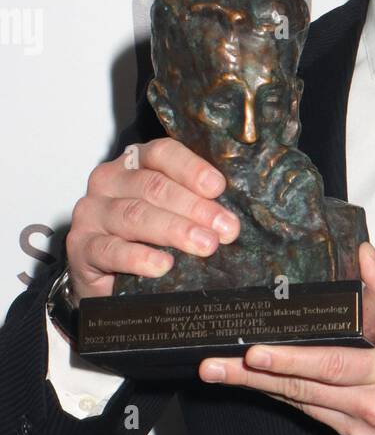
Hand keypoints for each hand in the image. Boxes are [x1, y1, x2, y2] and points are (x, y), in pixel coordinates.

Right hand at [66, 140, 239, 303]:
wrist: (107, 280)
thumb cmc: (147, 240)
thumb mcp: (173, 216)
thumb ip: (196, 207)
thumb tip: (232, 218)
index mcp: (135, 163)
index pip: (162, 153)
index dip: (191, 168)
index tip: (218, 188)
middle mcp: (109, 181)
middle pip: (153, 186)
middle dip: (195, 207)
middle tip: (225, 228)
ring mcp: (92, 213)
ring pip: (135, 215)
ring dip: (175, 230)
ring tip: (205, 245)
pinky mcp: (81, 247)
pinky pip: (111, 249)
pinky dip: (139, 257)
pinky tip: (163, 265)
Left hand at [198, 243, 374, 434]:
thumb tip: (365, 254)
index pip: (329, 364)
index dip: (287, 361)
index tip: (253, 353)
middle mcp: (371, 407)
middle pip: (301, 390)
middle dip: (251, 378)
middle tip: (212, 367)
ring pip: (303, 406)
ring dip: (262, 391)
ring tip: (223, 375)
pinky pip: (322, 420)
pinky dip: (300, 401)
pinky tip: (274, 387)